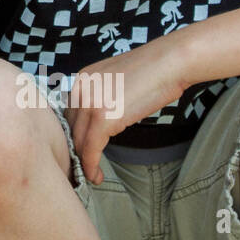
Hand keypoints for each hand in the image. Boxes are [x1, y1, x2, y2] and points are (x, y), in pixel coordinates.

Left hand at [65, 38, 190, 184]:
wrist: (169, 63)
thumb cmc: (152, 70)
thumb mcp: (117, 80)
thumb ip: (103, 95)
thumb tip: (104, 116)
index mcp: (82, 79)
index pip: (70, 113)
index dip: (74, 134)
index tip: (80, 149)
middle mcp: (80, 89)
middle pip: (71, 128)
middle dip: (75, 149)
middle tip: (82, 168)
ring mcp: (90, 103)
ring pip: (78, 141)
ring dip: (83, 163)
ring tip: (91, 176)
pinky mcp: (103, 118)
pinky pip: (91, 149)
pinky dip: (91, 166)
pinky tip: (96, 176)